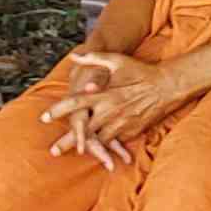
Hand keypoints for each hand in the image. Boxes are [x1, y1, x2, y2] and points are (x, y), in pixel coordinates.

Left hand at [41, 47, 182, 162]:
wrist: (166, 87)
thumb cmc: (139, 72)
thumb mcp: (117, 60)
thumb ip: (94, 58)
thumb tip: (74, 57)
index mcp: (103, 94)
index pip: (75, 103)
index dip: (58, 111)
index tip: (44, 118)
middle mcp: (109, 111)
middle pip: (83, 129)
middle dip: (67, 141)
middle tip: (53, 150)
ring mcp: (120, 124)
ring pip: (98, 140)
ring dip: (85, 147)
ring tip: (72, 154)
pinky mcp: (129, 132)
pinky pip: (114, 142)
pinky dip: (105, 147)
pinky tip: (97, 153)